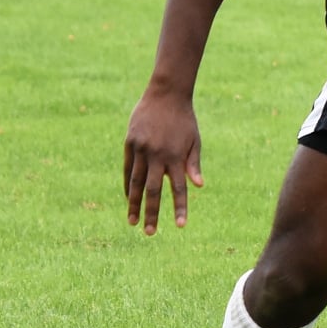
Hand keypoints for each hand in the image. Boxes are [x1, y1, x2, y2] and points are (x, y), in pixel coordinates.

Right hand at [123, 88, 203, 234]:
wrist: (166, 94)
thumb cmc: (184, 120)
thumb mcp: (194, 140)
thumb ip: (193, 163)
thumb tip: (198, 186)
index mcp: (176, 156)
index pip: (179, 188)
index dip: (180, 207)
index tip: (180, 226)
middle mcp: (157, 155)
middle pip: (154, 191)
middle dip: (152, 213)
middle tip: (150, 233)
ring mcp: (141, 150)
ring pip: (136, 183)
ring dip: (134, 204)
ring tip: (133, 222)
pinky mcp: (130, 143)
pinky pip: (128, 169)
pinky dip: (128, 185)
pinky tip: (128, 198)